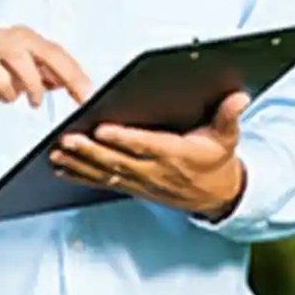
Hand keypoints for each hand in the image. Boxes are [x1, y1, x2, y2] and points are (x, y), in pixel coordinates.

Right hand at [0, 25, 90, 116]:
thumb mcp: (17, 79)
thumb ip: (42, 78)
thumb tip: (71, 85)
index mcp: (25, 40)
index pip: (57, 54)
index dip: (76, 74)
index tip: (89, 95)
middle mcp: (11, 37)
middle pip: (47, 51)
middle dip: (68, 75)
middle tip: (81, 97)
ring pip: (22, 57)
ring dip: (34, 83)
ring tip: (35, 102)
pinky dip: (5, 87)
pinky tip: (8, 98)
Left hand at [49, 92, 250, 217]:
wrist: (217, 196)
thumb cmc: (217, 161)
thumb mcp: (227, 138)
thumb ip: (229, 117)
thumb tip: (238, 97)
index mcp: (175, 154)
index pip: (145, 145)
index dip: (123, 138)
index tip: (101, 129)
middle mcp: (155, 170)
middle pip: (118, 160)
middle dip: (90, 151)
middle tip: (65, 140)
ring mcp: (142, 182)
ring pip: (106, 173)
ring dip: (79, 164)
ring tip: (56, 154)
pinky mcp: (134, 187)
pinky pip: (104, 183)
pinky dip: (81, 176)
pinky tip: (61, 169)